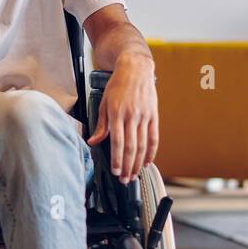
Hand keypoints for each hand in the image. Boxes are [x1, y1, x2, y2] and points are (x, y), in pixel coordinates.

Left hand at [87, 52, 158, 182]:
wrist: (135, 68)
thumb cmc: (117, 85)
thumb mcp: (104, 103)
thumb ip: (100, 125)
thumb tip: (93, 142)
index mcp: (117, 114)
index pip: (117, 143)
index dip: (117, 160)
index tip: (115, 172)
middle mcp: (131, 116)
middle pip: (131, 148)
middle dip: (127, 167)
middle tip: (124, 179)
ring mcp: (144, 116)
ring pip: (142, 145)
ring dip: (138, 163)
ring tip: (134, 175)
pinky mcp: (153, 116)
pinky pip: (153, 137)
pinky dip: (151, 152)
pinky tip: (147, 162)